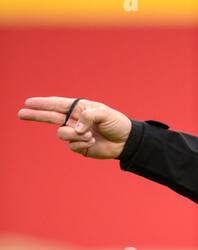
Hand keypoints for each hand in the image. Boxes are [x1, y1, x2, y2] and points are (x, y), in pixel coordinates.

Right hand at [17, 96, 131, 160]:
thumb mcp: (104, 114)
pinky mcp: (79, 146)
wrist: (125, 141)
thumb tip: (75, 128)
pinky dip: (82, 143)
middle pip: (49, 117)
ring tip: (90, 135)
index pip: (56, 104)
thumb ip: (88, 117)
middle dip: (35, 115)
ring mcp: (75, 133)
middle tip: (20, 113)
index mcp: (78, 107)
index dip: (42, 103)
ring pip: (62, 134)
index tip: (28, 102)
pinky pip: (72, 145)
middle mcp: (74, 119)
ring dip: (75, 135)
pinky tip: (93, 142)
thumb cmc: (116, 123)